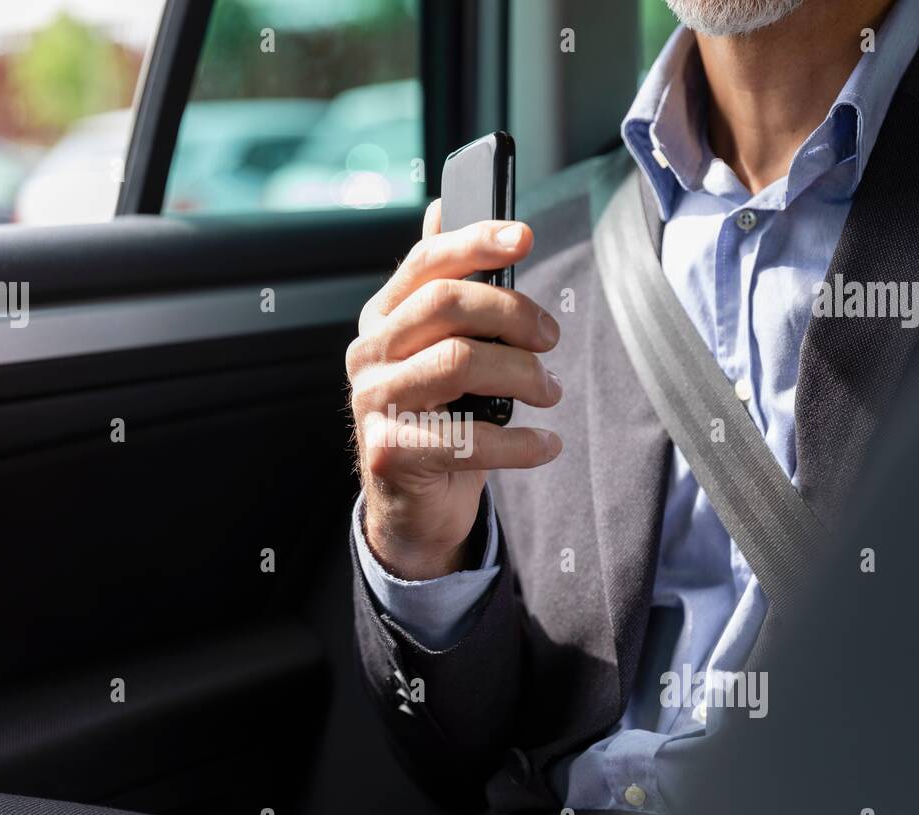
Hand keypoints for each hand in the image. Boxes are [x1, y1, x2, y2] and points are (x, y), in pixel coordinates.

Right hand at [347, 200, 562, 580]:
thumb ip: (444, 287)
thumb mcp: (442, 348)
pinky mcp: (390, 452)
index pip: (426, 262)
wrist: (414, 505)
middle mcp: (368, 353)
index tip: (525, 236)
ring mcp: (373, 402)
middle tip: (550, 338)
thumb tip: (444, 206)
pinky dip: (521, 443)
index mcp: (382, 318)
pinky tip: (547, 444)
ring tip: (550, 390)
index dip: (475, 241)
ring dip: (522, 375)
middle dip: (512, 313)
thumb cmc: (439, 418)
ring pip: (458, 363)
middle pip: (446, 305)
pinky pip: (467, 437)